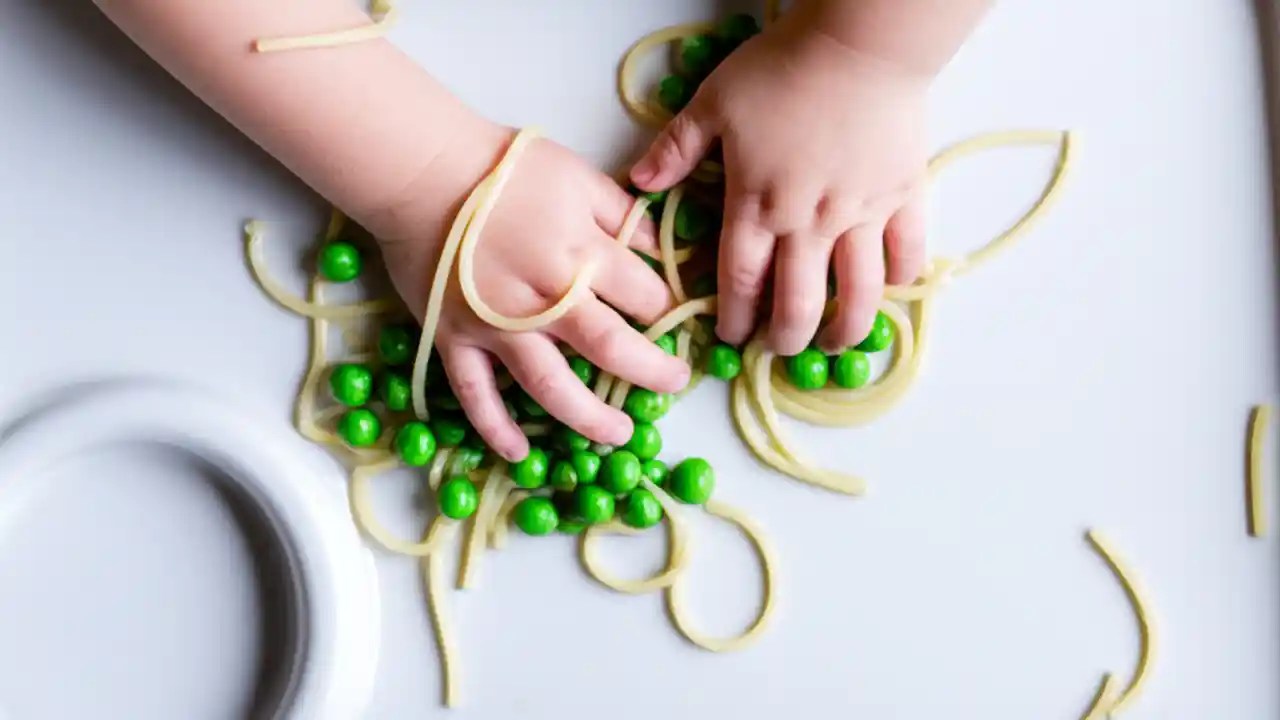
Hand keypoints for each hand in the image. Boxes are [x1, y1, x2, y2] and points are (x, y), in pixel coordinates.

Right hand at [378, 121, 688, 460]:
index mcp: (582, 255)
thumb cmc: (503, 170)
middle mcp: (545, 301)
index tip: (673, 320)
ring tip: (618, 434)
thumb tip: (660, 253)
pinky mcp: (456, 339)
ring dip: (588, 417)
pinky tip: (519, 452)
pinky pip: (476, 393)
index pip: (644, 296)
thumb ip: (623, 217)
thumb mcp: (579, 177)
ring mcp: (498, 328)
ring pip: (551, 385)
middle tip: (674, 384)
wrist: (422, 172)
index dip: (666, 310)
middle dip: (651, 371)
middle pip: (611, 349)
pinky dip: (495, 426)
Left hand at [630, 13, 929, 355]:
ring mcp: (861, 216)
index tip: (729, 337)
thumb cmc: (783, 69)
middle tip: (777, 350)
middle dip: (784, 339)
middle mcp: (809, 225)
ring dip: (845, 328)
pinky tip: (890, 289)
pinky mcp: (904, 197)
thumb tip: (639, 184)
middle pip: (798, 304)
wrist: (861, 44)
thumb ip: (676, 149)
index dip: (734, 318)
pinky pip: (907, 254)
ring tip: (836, 343)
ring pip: (858, 295)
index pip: (741, 282)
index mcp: (758, 207)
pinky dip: (900, 279)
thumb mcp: (714, 103)